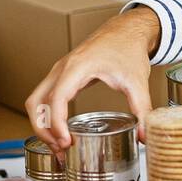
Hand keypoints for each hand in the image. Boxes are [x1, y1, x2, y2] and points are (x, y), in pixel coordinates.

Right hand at [25, 6, 161, 156]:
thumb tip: (144, 135)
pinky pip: (45, 98)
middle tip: (60, 150)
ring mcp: (59, 72)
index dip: (57, 123)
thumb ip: (142, 108)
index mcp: (77, 67)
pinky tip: (61, 132)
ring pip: (37, 101)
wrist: (126, 30)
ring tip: (59, 146)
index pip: (57, 98)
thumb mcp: (137, 81)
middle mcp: (62, 69)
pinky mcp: (63, 77)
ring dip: (42, 124)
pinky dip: (47, 116)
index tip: (66, 142)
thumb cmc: (128, 49)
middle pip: (36, 102)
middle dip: (43, 129)